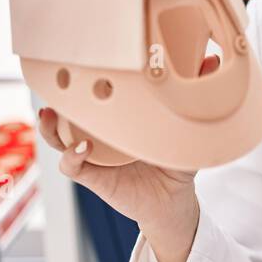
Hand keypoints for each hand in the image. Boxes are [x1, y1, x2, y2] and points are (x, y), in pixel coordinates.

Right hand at [35, 55, 220, 261]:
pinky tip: (82, 148)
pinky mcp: (95, 177)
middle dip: (56, 97)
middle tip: (54, 82)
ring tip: (49, 114)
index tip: (79, 60)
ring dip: (51, 127)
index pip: (94, 94)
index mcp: (119, 118)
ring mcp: (94, 155)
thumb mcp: (187, 127)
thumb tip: (212, 60)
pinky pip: (72, 166)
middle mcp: (101, 134)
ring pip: (60, 139)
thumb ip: (196, 96)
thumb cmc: (177, 162)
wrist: (174, 201)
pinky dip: (72, 157)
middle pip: (68, 112)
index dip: (80, 77)